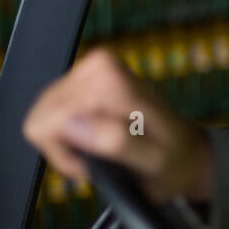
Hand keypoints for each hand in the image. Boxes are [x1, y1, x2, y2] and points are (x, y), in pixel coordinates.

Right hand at [23, 48, 212, 203]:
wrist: (187, 153)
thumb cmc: (176, 160)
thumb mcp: (157, 161)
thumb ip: (118, 142)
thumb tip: (75, 124)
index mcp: (114, 79)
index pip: (52, 120)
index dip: (68, 152)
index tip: (97, 162)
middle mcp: (99, 66)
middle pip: (42, 117)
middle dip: (67, 146)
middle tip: (103, 158)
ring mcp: (87, 72)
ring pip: (41, 117)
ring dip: (68, 142)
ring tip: (104, 151)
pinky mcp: (79, 83)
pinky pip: (48, 115)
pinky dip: (67, 136)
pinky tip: (94, 141)